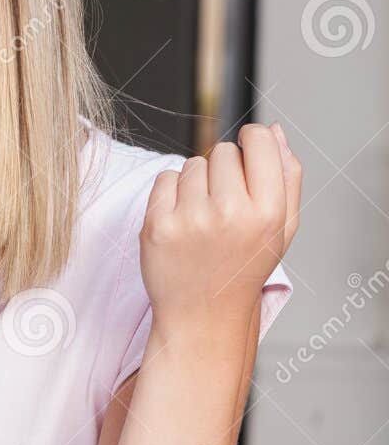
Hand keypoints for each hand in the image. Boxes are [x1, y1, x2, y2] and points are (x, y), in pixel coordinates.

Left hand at [140, 123, 301, 326]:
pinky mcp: (157, 225)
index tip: (248, 153)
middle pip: (223, 151)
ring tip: (204, 216)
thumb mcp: (282, 227)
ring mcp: (190, 219)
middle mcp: (230, 213)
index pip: (259, 140)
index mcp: (267, 212)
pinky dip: (172, 192)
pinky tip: (183, 219)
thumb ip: (287, 176)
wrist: (203, 313)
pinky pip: (165, 177)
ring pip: (193, 163)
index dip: (252, 140)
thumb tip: (275, 131)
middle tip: (226, 203)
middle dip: (225, 169)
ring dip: (197, 182)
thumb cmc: (244, 266)